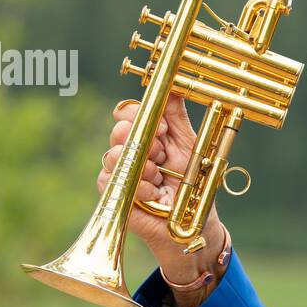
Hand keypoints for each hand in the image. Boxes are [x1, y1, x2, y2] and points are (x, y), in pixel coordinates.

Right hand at [97, 94, 225, 281]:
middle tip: (160, 151)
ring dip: (142, 166)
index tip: (162, 126)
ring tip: (159, 177)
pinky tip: (154, 194)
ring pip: (113, 155)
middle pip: (118, 130)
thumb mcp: (190, 145)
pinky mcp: (114, 194)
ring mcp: (120, 171)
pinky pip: (113, 181)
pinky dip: (139, 187)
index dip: (141, 114)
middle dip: (140, 138)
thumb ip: (177, 117)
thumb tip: (172, 85)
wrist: (193, 222)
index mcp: (147, 135)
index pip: (129, 113)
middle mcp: (130, 150)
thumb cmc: (192, 184)